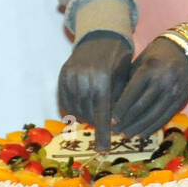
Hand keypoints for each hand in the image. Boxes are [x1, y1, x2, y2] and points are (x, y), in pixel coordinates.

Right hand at [57, 31, 133, 150]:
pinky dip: (74, 109)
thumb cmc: (120, 60)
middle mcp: (83, 79)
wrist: (103, 36)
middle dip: (97, 123)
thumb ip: (120, 102)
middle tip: (106, 127)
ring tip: (97, 114)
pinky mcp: (62, 76)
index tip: (104, 150)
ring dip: (86, 117)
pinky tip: (85, 107)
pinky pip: (65, 102)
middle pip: (88, 114)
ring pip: (75, 110)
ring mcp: (70, 77)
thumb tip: (119, 129)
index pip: (102, 114)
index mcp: (102, 79)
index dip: (103, 134)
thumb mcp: (125, 79)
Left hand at [111, 36, 187, 138]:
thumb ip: (127, 82)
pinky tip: (141, 134)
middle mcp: (164, 80)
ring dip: (138, 128)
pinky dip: (152, 128)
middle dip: (127, 122)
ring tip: (126, 135)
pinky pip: (165, 117)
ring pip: (154, 116)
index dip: (120, 109)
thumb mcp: (139, 63)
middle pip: (142, 107)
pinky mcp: (182, 100)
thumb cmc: (154, 58)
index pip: (132, 93)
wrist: (184, 53)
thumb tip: (111, 106)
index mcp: (150, 68)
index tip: (110, 121)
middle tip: (115, 131)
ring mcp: (175, 91)